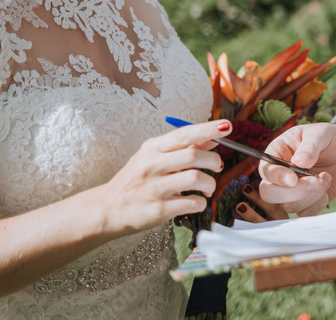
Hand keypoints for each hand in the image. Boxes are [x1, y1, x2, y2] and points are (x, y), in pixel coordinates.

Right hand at [99, 120, 226, 235]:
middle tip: (217, 166)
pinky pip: (192, 203)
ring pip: (197, 179)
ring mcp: (155, 188)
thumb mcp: (153, 157)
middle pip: (194, 156)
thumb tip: (212, 138)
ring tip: (207, 188)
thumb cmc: (136, 180)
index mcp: (152, 148)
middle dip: (214, 161)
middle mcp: (152, 165)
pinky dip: (201, 203)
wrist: (108, 208)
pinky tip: (196, 202)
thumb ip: (182, 148)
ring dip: (210, 184)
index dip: (208, 129)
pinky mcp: (159, 209)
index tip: (227, 126)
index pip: (184, 134)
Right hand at [257, 123, 335, 215]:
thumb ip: (309, 146)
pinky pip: (306, 213)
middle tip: (315, 181)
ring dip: (312, 195)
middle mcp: (278, 176)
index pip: (266, 171)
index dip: (276, 177)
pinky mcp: (304, 203)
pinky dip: (320, 202)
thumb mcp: (319, 133)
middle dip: (293, 192)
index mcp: (276, 154)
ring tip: (326, 176)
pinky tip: (327, 184)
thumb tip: (299, 162)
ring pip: (290, 206)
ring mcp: (290, 192)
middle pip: (269, 194)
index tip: (293, 179)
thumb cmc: (325, 138)